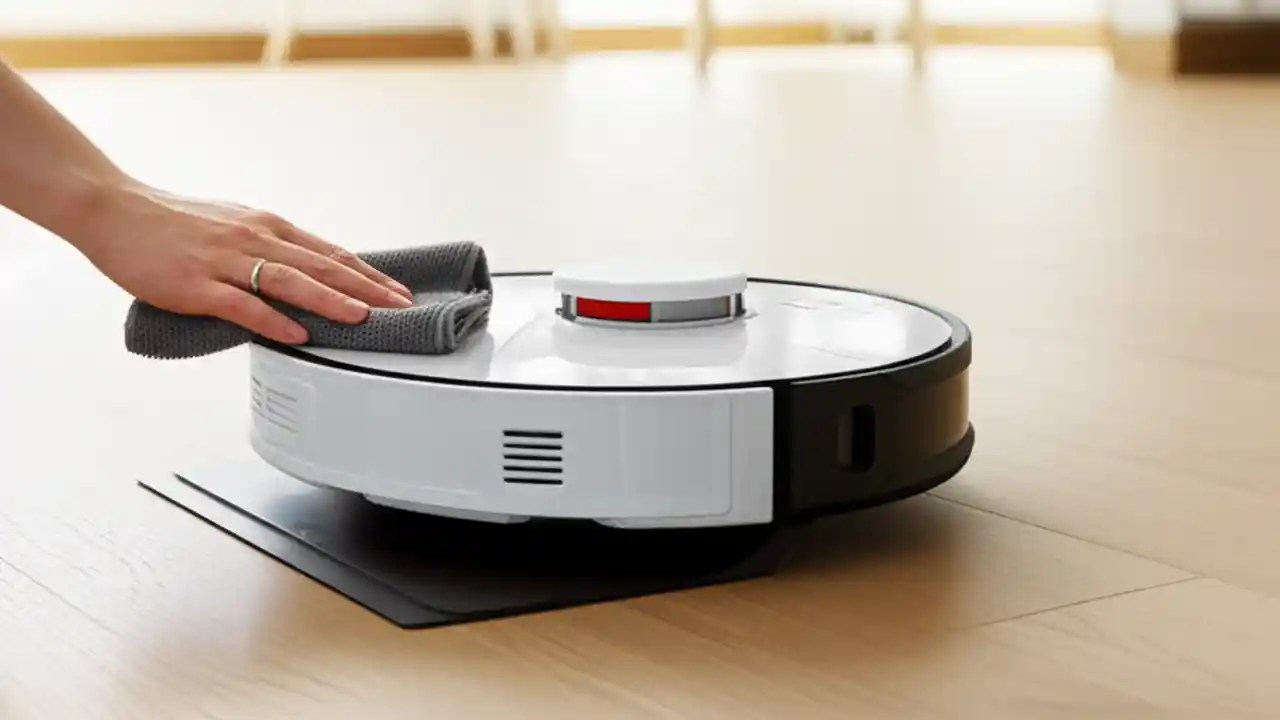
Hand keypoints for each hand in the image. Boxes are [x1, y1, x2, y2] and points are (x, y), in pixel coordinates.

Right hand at [66, 181, 413, 344]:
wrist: (114, 210)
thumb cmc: (174, 222)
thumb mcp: (236, 226)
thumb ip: (272, 249)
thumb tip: (310, 272)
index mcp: (268, 226)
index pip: (331, 253)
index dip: (369, 274)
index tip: (399, 292)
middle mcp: (254, 239)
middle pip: (321, 266)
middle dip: (366, 289)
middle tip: (401, 308)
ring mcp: (224, 261)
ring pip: (289, 281)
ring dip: (330, 300)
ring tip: (363, 318)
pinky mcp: (195, 284)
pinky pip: (242, 304)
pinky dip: (273, 320)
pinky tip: (298, 335)